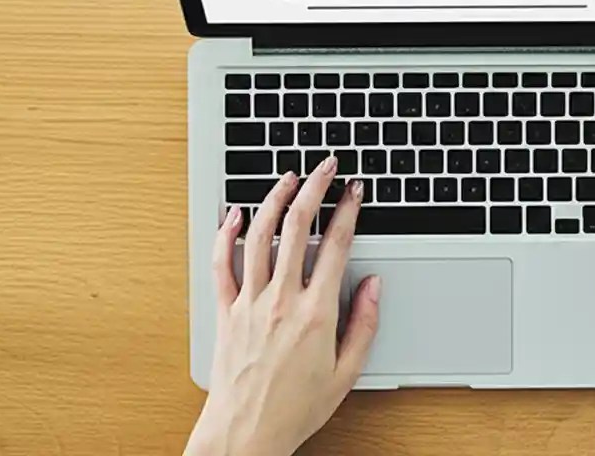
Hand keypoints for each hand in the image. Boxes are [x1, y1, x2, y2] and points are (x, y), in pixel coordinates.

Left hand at [185, 157, 379, 455]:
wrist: (245, 435)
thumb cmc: (295, 410)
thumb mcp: (346, 372)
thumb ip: (363, 324)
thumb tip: (373, 285)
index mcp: (315, 313)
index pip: (336, 244)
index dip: (349, 209)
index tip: (355, 189)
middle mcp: (281, 300)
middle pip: (297, 227)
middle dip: (314, 187)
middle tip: (325, 167)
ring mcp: (249, 302)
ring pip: (259, 235)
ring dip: (274, 199)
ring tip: (288, 176)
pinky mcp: (225, 311)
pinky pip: (221, 263)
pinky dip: (226, 233)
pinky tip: (235, 213)